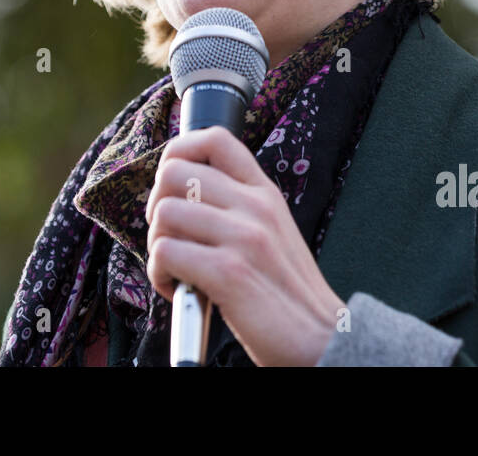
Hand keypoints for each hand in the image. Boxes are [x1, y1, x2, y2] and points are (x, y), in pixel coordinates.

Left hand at [144, 125, 346, 365]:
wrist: (322, 339)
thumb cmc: (287, 293)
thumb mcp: (273, 231)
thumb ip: (238, 206)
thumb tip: (181, 193)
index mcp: (265, 193)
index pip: (215, 138)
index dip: (178, 152)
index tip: (169, 185)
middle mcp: (256, 206)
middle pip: (174, 172)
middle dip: (156, 205)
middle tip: (169, 236)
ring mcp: (244, 237)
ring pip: (164, 212)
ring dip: (157, 244)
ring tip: (175, 268)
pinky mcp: (229, 272)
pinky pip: (165, 252)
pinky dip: (159, 274)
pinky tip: (178, 289)